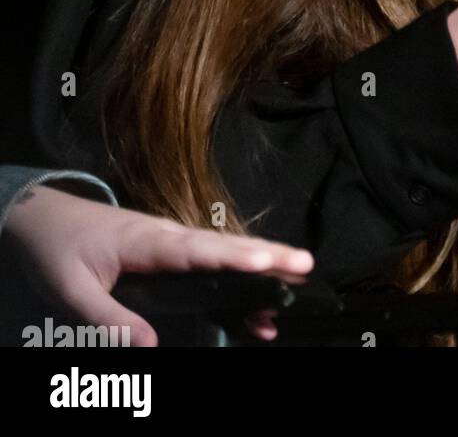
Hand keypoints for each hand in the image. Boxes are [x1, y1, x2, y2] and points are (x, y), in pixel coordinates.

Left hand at [5, 185, 313, 346]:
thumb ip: (108, 318)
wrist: (44, 218)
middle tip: (306, 266)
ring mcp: (173, 244)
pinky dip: (237, 279)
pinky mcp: (171, 254)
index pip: (200, 250)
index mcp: (149, 241)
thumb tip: (149, 346)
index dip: (237, 256)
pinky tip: (252, 308)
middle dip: (268, 254)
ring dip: (259, 270)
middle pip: (226, 246)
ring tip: (292, 293)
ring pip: (224, 255)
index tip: (270, 260)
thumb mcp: (70, 289)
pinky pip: (210, 265)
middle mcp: (169, 237)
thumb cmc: (58, 249)